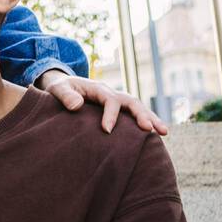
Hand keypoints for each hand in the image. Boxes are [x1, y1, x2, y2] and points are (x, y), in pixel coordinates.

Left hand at [36, 71, 167, 134]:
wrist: (62, 85)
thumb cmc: (59, 88)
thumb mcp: (57, 89)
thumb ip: (65, 96)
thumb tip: (77, 106)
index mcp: (98, 89)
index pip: (110, 100)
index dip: (110, 115)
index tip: (106, 130)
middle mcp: (111, 93)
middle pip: (131, 102)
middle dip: (141, 114)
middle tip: (149, 129)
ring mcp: (116, 100)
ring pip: (138, 108)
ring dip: (151, 118)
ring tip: (164, 133)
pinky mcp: (117, 109)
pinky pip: (133, 115)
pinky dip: (145, 122)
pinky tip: (156, 135)